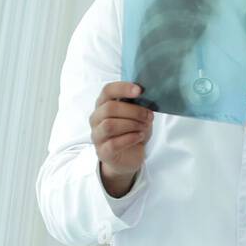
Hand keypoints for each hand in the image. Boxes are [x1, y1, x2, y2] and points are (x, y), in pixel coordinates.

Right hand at [90, 82, 153, 197]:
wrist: (129, 157)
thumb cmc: (132, 131)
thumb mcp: (138, 115)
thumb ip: (139, 105)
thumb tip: (148, 97)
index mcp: (104, 104)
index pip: (107, 90)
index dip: (123, 88)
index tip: (139, 90)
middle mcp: (96, 119)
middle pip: (109, 108)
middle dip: (133, 111)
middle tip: (148, 116)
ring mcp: (97, 136)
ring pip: (109, 125)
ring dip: (131, 125)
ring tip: (143, 127)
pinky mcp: (103, 152)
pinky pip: (113, 143)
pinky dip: (130, 138)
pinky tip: (139, 137)